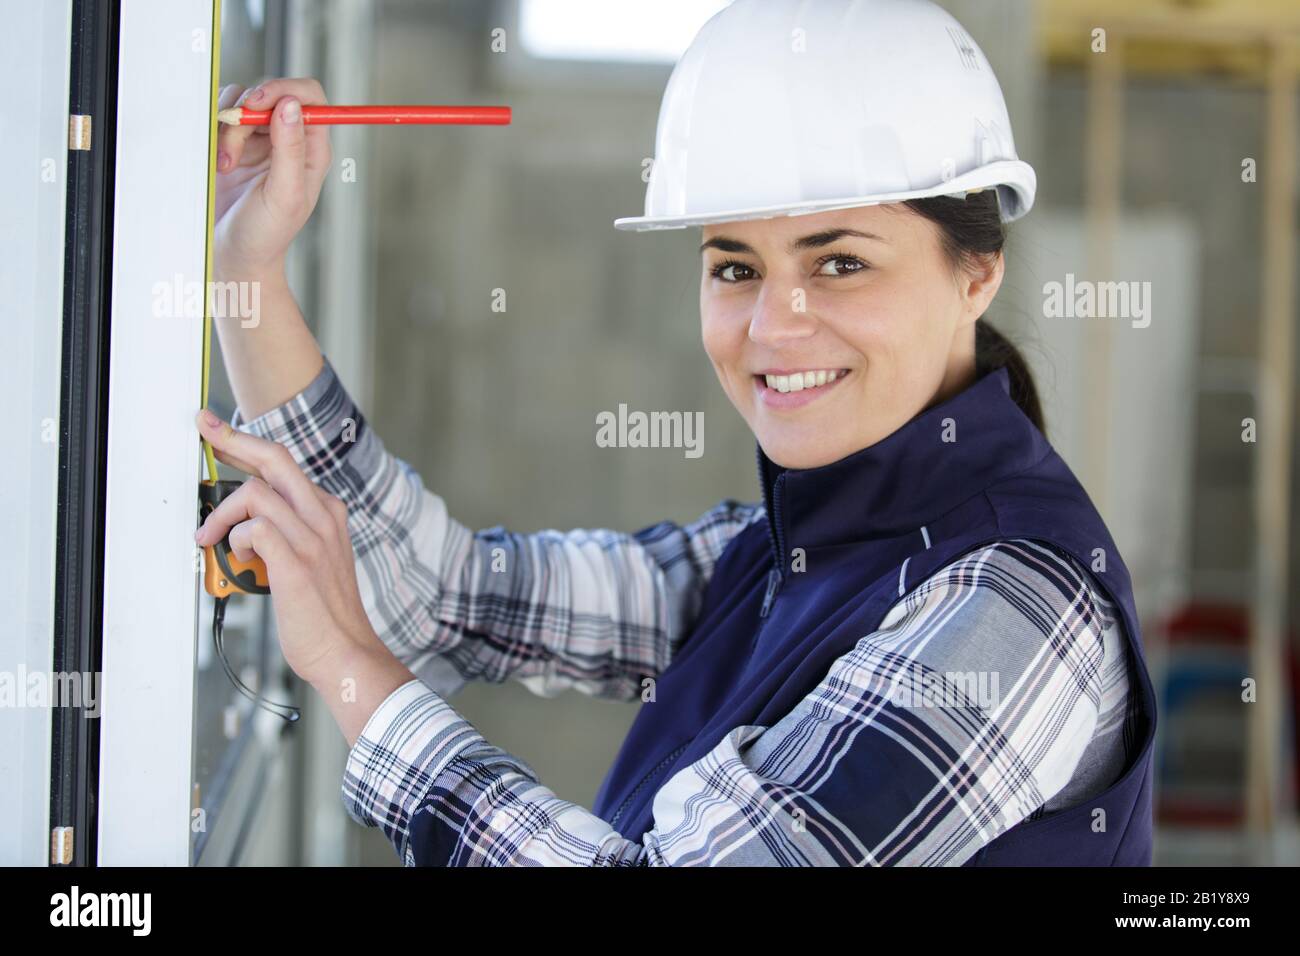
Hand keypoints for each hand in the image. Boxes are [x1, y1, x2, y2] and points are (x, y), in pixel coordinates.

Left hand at [193, 408, 387, 689]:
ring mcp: (312, 538)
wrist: (346, 652)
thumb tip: (240, 527)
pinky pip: (254, 529)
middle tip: (205, 431)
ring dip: (225, 514)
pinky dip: (236, 541)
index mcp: (328, 513)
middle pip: (275, 458)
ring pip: (257, 493)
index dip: (246, 442)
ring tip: (215, 540)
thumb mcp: (312, 560)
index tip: (218, 429)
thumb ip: (285, 535)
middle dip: (233, 441)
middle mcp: (324, 517)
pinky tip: (241, 559)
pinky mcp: (296, 562)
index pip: (284, 463)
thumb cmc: (324, 614)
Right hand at [214, 77, 332, 282]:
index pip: (309, 97)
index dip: (285, 90)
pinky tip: (218, 165)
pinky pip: (220, 117)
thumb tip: (291, 106)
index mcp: (311, 150)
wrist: (233, 255)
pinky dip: (214, 134)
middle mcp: (287, 139)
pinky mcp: (232, 144)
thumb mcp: (284, 195)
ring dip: (228, 128)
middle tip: (235, 142)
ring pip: (242, 102)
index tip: (260, 103)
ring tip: (226, 165)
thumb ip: (290, 150)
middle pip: (271, 94)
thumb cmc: (265, 234)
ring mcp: (258, 140)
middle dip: (248, 112)